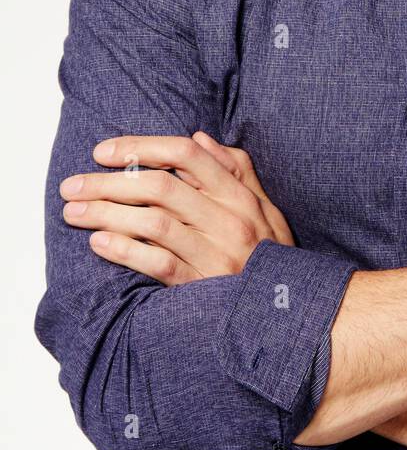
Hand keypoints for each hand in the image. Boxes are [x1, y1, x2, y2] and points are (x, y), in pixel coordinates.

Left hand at [58, 130, 293, 285]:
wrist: (290, 311)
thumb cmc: (272, 253)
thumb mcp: (265, 206)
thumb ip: (236, 169)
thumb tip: (199, 138)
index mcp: (239, 194)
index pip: (185, 155)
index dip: (140, 147)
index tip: (102, 151)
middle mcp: (228, 219)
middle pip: (160, 187)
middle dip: (108, 182)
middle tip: (72, 184)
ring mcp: (216, 254)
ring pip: (154, 223)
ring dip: (107, 214)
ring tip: (74, 212)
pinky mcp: (203, 287)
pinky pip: (159, 264)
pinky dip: (126, 251)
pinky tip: (99, 243)